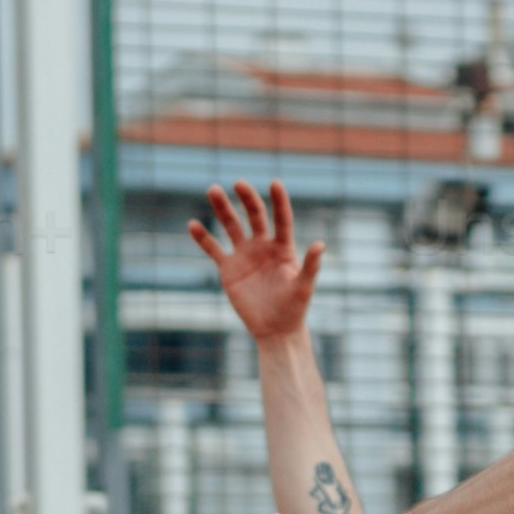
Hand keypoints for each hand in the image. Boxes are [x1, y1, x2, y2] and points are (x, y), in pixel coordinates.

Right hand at [191, 177, 319, 348]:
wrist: (275, 330)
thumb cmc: (294, 309)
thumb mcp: (303, 288)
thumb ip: (310, 266)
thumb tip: (321, 244)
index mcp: (283, 248)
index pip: (281, 219)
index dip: (279, 201)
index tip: (275, 183)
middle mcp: (263, 246)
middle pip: (254, 216)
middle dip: (247, 198)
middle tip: (238, 183)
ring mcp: (244, 255)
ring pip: (231, 226)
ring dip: (223, 208)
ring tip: (213, 189)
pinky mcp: (229, 269)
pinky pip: (214, 249)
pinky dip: (203, 237)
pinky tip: (193, 224)